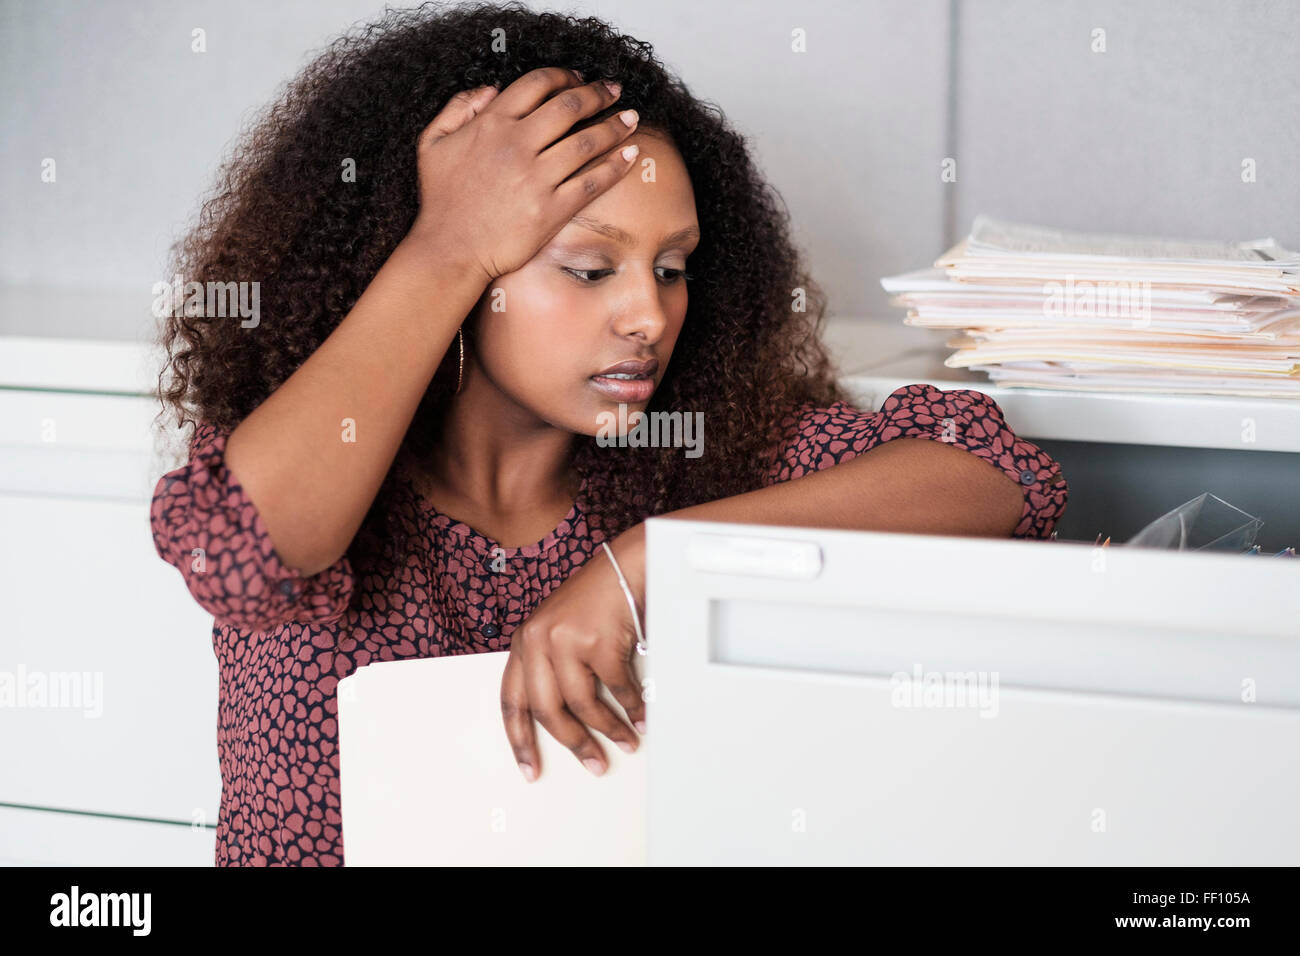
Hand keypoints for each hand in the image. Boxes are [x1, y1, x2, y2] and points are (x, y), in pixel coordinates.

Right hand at [407, 66, 640, 284]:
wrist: (450, 250)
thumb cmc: (441, 200)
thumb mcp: (433, 143)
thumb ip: (458, 107)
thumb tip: (491, 89)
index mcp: (491, 123)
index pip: (538, 84)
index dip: (565, 75)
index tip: (580, 78)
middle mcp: (517, 145)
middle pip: (570, 106)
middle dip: (599, 94)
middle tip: (616, 90)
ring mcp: (536, 179)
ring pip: (587, 141)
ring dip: (615, 125)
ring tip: (632, 118)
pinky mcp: (551, 210)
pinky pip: (592, 182)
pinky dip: (616, 165)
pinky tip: (631, 154)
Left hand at [501, 524, 647, 780]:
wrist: (626, 564)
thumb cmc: (598, 597)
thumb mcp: (561, 630)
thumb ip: (553, 666)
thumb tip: (569, 721)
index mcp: (525, 641)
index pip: (512, 700)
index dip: (520, 740)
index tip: (530, 768)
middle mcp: (537, 640)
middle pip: (547, 710)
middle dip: (573, 743)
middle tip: (592, 763)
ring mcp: (566, 640)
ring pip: (583, 704)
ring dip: (608, 729)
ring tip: (626, 740)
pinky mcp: (597, 641)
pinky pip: (616, 688)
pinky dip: (632, 707)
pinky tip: (641, 715)